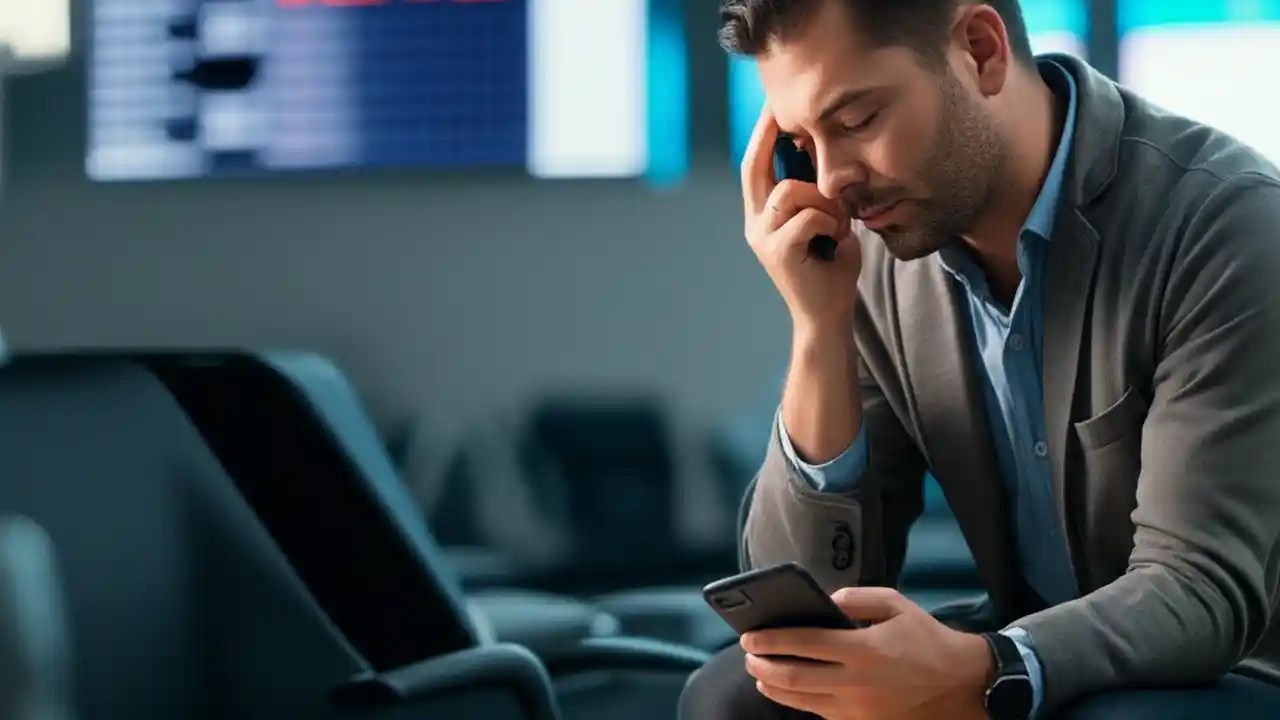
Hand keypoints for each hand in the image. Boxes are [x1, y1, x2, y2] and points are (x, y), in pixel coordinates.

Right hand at [741, 105, 862, 335]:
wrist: (828, 315)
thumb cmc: (832, 267)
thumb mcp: (825, 222)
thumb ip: (817, 194)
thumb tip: (824, 152)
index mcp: (763, 214)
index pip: (755, 164)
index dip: (763, 133)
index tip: (775, 103)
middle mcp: (755, 223)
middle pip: (755, 167)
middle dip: (769, 134)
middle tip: (782, 108)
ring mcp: (762, 237)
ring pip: (791, 190)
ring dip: (824, 202)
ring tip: (838, 223)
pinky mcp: (778, 251)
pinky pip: (809, 216)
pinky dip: (831, 223)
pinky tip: (837, 240)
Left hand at [741, 587, 992, 719]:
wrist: (960, 685)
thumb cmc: (926, 639)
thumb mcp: (896, 604)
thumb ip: (856, 598)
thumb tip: (825, 602)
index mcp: (864, 649)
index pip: (805, 643)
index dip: (771, 640)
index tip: (749, 635)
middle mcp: (857, 682)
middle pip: (794, 678)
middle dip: (762, 665)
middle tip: (748, 654)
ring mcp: (858, 709)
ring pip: (801, 702)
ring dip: (773, 686)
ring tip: (759, 672)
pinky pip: (820, 714)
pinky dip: (798, 702)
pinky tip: (788, 689)